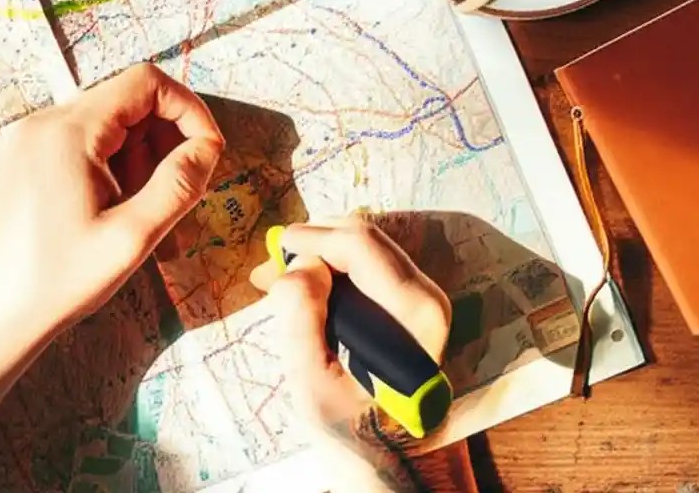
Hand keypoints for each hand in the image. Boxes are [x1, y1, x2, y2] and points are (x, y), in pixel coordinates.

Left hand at [0, 63, 224, 385]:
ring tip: (147, 222)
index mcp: (68, 132)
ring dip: (142, 164)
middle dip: (166, 144)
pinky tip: (117, 220)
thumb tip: (207, 149)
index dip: (188, 110)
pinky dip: (114, 174)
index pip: (145, 82)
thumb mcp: (130, 238)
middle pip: (128, 104)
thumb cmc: (53, 283)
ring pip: (109, 129)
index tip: (207, 153)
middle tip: (179, 199)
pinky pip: (84, 149)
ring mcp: (30, 142)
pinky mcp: (25, 163)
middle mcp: (44, 124)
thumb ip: (177, 186)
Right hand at [249, 217, 450, 485]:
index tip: (274, 251)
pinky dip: (333, 269)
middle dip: (313, 243)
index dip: (312, 238)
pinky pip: (370, 267)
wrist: (387, 461)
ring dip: (320, 255)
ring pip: (365, 248)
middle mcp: (428, 298)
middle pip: (364, 238)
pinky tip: (303, 289)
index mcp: (413, 315)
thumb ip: (300, 319)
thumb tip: (301, 265)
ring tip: (279, 280)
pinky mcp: (413, 307)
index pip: (359, 245)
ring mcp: (424, 301)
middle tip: (270, 267)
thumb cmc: (350, 429)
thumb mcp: (310, 383)